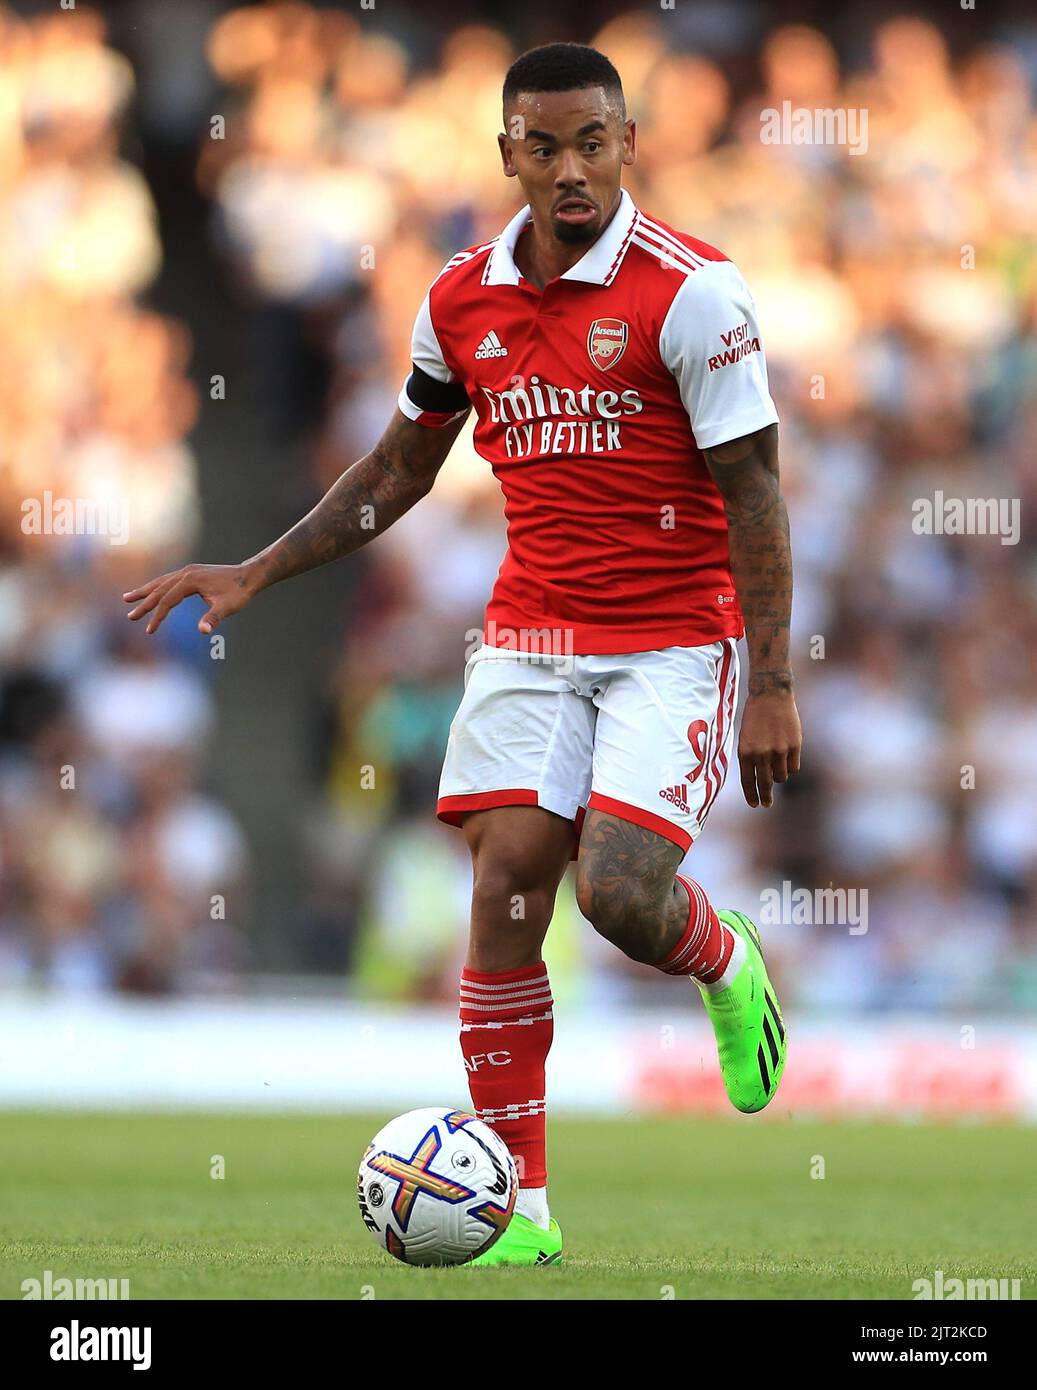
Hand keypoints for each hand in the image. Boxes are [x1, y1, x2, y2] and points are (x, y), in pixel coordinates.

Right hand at [123, 562, 261, 635]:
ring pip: (161, 582)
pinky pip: (168, 580)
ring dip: (145, 591)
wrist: (249, 575)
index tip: (150, 631)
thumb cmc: (239, 592)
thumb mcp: (227, 607)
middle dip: (144, 603)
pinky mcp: (191, 572)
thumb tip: (203, 632)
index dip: (158, 616)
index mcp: (190, 580)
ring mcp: (188, 571)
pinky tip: (151, 592)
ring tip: (127, 598)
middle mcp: (185, 572)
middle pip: (159, 590)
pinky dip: (157, 587)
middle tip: (130, 616)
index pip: (168, 600)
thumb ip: (213, 618)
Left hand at [737, 688, 801, 808]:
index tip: (755, 804)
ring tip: (776, 762)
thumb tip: (758, 780)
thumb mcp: (745, 738)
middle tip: (766, 804)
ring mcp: (779, 751)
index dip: (751, 795)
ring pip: (781, 776)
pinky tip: (787, 755)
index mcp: (745, 752)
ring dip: (778, 775)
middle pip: (765, 784)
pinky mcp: (794, 746)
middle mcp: (761, 754)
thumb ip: (750, 759)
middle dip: (765, 797)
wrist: (770, 695)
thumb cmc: (755, 717)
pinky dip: (790, 765)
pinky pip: (794, 767)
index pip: (748, 781)